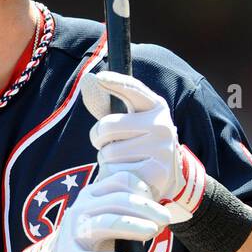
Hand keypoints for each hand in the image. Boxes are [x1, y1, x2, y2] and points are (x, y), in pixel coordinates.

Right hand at [17, 171, 169, 251]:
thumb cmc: (90, 241)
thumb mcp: (104, 218)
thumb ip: (125, 211)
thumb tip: (160, 213)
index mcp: (90, 195)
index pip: (120, 181)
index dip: (143, 190)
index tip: (157, 205)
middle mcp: (81, 210)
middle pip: (117, 200)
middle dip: (146, 208)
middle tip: (164, 220)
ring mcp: (74, 234)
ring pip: (106, 224)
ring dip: (133, 226)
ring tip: (152, 232)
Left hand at [79, 69, 205, 223]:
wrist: (163, 175)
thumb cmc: (138, 140)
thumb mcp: (127, 119)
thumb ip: (105, 102)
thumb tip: (87, 79)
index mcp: (156, 107)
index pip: (133, 89)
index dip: (116, 82)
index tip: (100, 77)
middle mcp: (162, 126)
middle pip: (107, 126)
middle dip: (97, 137)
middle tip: (106, 143)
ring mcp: (161, 150)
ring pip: (109, 152)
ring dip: (106, 158)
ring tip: (121, 159)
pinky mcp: (155, 173)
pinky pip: (115, 171)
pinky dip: (112, 173)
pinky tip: (125, 172)